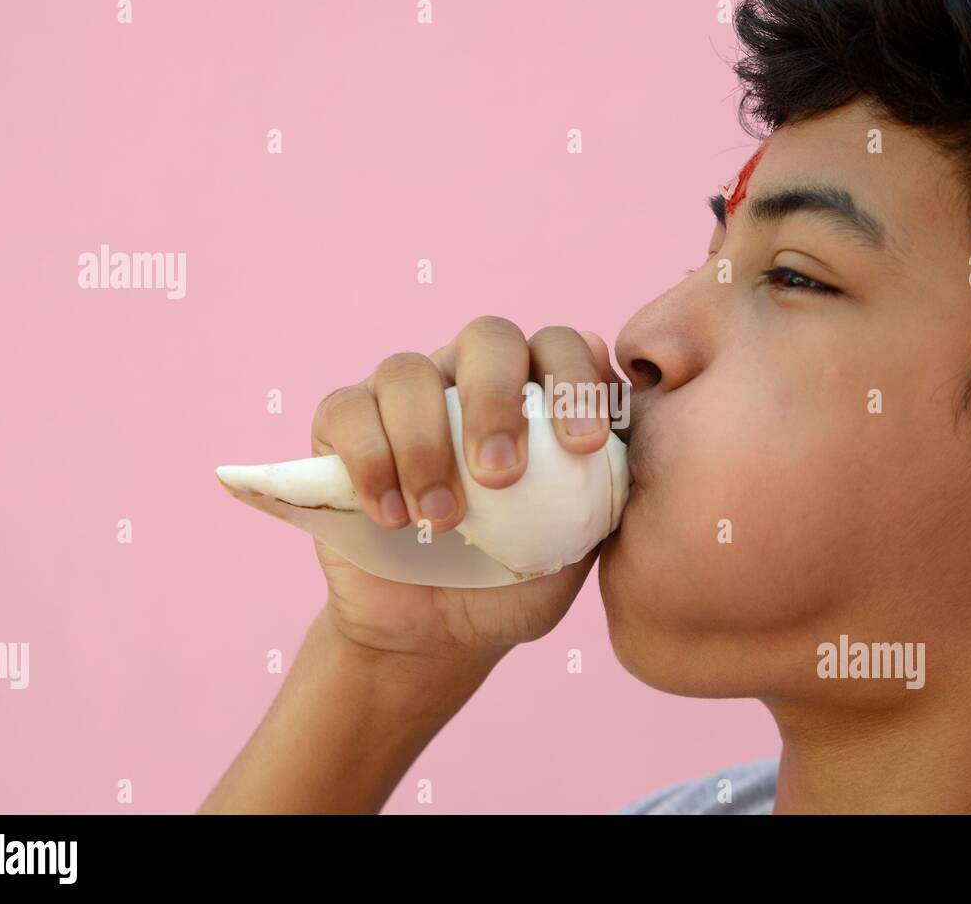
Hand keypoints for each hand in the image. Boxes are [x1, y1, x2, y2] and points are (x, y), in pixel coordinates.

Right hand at [310, 318, 623, 664]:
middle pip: (486, 337)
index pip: (561, 346)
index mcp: (534, 391)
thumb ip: (605, 488)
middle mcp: (468, 377)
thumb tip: (629, 430)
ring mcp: (402, 398)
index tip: (585, 448)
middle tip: (502, 476)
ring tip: (444, 520)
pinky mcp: (341, 430)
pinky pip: (347, 411)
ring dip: (426, 443)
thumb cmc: (517, 578)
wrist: (440, 633)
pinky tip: (395, 518)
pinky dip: (370, 461)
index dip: (576, 380)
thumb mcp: (575, 544)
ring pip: (407, 371)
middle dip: (497, 399)